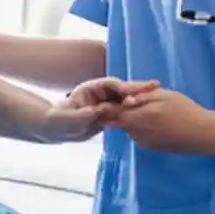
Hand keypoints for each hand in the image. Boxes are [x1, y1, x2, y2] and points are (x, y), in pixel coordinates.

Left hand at [34, 77, 159, 142]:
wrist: (55, 129)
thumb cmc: (56, 122)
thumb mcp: (65, 120)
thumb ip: (80, 116)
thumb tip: (96, 112)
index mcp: (90, 89)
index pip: (110, 85)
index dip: (124, 87)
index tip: (137, 91)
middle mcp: (100, 92)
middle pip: (122, 88)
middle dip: (138, 88)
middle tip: (156, 87)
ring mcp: (106, 101)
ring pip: (126, 97)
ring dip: (141, 97)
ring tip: (159, 96)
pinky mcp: (110, 111)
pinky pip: (125, 108)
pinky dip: (136, 108)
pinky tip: (150, 110)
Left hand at [109, 88, 214, 153]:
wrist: (203, 135)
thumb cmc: (186, 110)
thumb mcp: (164, 96)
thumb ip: (141, 98)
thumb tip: (124, 100)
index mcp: (140, 118)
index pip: (114, 111)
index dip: (114, 102)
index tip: (121, 95)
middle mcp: (137, 133)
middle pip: (120, 120)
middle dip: (124, 110)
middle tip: (139, 100)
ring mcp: (143, 142)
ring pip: (128, 127)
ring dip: (133, 118)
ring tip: (152, 110)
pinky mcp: (150, 147)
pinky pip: (137, 134)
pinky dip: (141, 126)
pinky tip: (156, 121)